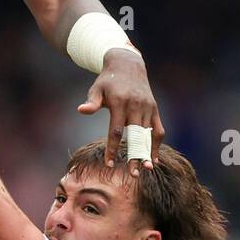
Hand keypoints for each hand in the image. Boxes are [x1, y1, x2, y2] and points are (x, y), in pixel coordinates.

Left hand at [77, 48, 163, 172]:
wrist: (127, 64)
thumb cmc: (108, 80)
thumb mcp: (96, 88)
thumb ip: (91, 102)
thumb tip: (81, 110)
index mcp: (119, 103)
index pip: (116, 131)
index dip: (113, 149)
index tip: (110, 164)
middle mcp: (136, 106)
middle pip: (136, 136)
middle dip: (135, 155)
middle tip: (134, 174)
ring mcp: (147, 107)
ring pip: (148, 134)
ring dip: (148, 152)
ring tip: (147, 169)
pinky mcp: (154, 108)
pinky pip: (158, 129)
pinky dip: (157, 143)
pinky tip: (154, 158)